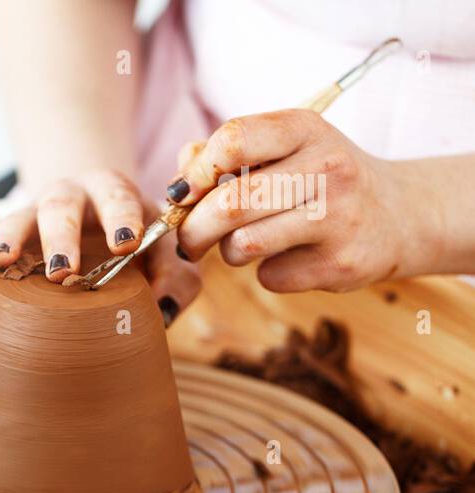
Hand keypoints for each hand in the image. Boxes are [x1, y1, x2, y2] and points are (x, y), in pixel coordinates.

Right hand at [0, 169, 201, 324]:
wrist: (92, 234)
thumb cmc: (135, 255)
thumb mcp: (162, 258)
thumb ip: (176, 276)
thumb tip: (166, 303)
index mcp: (116, 195)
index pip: (123, 201)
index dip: (125, 221)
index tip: (128, 247)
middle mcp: (71, 196)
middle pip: (64, 203)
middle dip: (63, 234)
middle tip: (64, 270)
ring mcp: (31, 212)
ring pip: (18, 213)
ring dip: (10, 235)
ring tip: (2, 262)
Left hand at [169, 109, 437, 291]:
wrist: (399, 215)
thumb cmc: (319, 180)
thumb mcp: (285, 149)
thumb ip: (226, 157)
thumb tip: (179, 186)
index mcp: (305, 129)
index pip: (232, 140)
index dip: (195, 172)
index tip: (183, 194)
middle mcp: (327, 167)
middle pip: (230, 203)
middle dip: (193, 227)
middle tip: (188, 239)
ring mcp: (338, 217)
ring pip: (243, 244)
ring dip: (227, 252)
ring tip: (241, 244)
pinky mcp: (341, 263)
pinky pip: (270, 276)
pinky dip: (267, 273)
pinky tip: (289, 257)